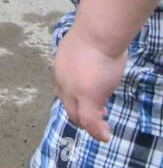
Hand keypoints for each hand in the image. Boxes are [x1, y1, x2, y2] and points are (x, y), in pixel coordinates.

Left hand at [54, 26, 126, 141]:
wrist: (97, 32)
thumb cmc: (96, 32)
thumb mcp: (85, 45)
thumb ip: (85, 57)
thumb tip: (96, 57)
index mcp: (61, 67)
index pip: (64, 89)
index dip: (76, 98)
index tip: (90, 99)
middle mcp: (63, 81)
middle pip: (69, 105)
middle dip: (81, 114)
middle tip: (98, 117)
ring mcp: (74, 91)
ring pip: (79, 116)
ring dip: (90, 124)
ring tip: (102, 130)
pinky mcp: (88, 98)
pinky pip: (90, 122)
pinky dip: (97, 131)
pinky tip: (105, 136)